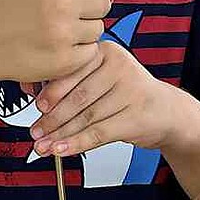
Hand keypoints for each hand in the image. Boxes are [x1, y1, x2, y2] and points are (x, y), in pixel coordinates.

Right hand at [0, 0, 115, 83]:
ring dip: (83, 31)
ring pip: (98, 29)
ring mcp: (64, 34)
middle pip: (104, 4)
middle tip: (65, 13)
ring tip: (55, 30)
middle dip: (90, 8)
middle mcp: (62, 3)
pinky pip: (90, 53)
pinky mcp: (64, 60)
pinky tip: (55, 46)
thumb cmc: (4, 3)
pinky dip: (77, 52)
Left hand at [28, 40, 173, 155]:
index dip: (51, 92)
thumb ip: (72, 82)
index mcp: (107, 51)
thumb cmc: (127, 93)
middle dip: (52, 118)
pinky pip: (99, 132)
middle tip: (36, 131)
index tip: (36, 107)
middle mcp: (121, 66)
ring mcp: (131, 91)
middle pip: (78, 96)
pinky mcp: (136, 117)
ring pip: (86, 117)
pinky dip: (76, 143)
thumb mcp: (102, 79)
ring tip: (44, 145)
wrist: (166, 111)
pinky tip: (62, 149)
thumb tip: (33, 95)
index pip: (73, 71)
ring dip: (61, 134)